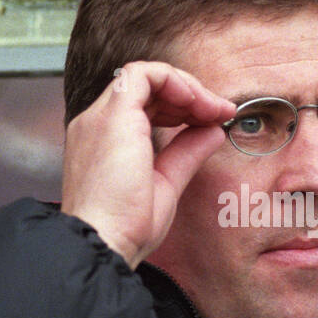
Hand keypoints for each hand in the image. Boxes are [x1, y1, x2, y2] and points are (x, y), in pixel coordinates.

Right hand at [62, 61, 234, 268]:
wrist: (103, 243)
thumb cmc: (126, 228)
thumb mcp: (166, 184)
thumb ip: (186, 153)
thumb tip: (212, 130)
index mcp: (104, 142)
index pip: (143, 105)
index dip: (182, 107)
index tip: (214, 121)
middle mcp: (96, 124)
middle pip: (146, 88)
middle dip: (190, 95)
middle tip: (221, 112)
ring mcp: (100, 117)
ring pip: (145, 75)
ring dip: (186, 87)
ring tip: (213, 108)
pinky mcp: (112, 115)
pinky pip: (144, 74)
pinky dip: (175, 81)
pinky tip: (196, 103)